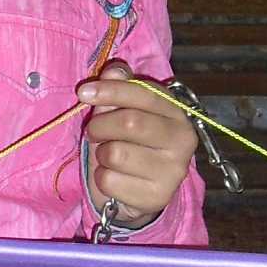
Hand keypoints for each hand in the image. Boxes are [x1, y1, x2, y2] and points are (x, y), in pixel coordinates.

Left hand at [76, 61, 197, 227]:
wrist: (136, 193)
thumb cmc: (128, 145)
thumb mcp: (121, 112)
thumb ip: (120, 89)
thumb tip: (115, 69)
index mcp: (177, 113)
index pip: (145, 93)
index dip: (111, 90)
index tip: (83, 92)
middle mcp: (183, 140)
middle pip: (131, 122)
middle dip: (100, 125)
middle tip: (93, 132)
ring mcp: (174, 171)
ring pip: (116, 154)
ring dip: (101, 154)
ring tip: (108, 157)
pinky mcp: (158, 197)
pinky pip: (110, 181)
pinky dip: (102, 179)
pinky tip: (115, 179)